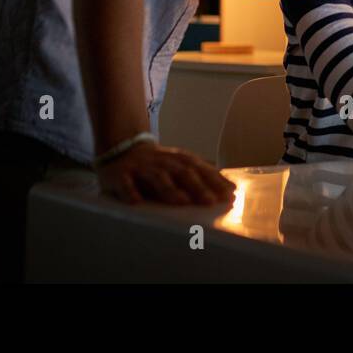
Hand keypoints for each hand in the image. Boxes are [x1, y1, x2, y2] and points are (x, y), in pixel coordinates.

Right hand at [97, 140, 235, 204]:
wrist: (122, 149)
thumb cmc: (159, 165)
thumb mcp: (180, 166)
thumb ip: (201, 176)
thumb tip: (231, 189)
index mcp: (179, 160)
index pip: (200, 168)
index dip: (215, 180)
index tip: (230, 193)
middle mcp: (163, 161)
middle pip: (182, 172)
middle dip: (198, 186)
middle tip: (211, 201)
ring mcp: (142, 167)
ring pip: (158, 177)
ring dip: (170, 189)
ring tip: (182, 202)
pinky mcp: (121, 175)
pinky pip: (125, 183)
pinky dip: (130, 192)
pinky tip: (136, 202)